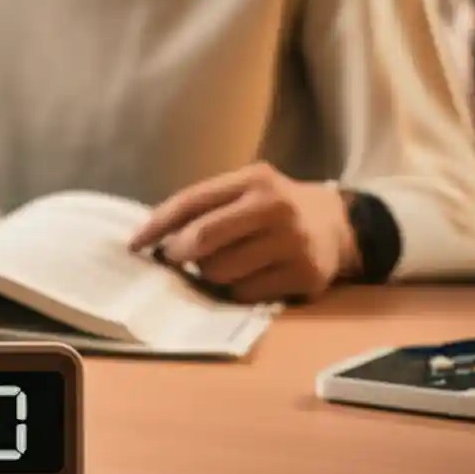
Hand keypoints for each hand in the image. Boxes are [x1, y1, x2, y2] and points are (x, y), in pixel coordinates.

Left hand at [128, 162, 360, 302]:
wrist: (340, 226)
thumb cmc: (275, 210)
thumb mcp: (246, 192)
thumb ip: (206, 207)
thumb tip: (153, 239)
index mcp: (254, 179)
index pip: (191, 201)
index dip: (156, 225)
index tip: (134, 244)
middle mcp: (275, 207)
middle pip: (203, 238)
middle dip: (178, 254)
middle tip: (174, 260)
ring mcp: (292, 242)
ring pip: (220, 271)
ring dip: (207, 275)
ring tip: (218, 267)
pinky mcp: (304, 275)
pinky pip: (245, 293)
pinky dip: (234, 291)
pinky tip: (246, 279)